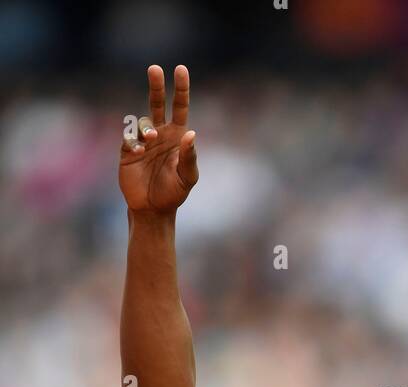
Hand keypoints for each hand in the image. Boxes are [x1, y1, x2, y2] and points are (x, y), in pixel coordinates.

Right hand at [119, 64, 197, 212]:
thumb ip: (190, 156)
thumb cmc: (174, 193)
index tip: (180, 69)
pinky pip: (129, 139)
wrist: (153, 210)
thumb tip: (191, 134)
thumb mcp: (187, 177)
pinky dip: (134, 142)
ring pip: (142, 121)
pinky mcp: (128, 151)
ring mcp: (143, 141)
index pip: (179, 107)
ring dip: (146, 127)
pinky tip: (140, 152)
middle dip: (156, 85)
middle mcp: (160, 134)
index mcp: (177, 136)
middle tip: (155, 68)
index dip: (181, 88)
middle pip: (157, 103)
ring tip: (150, 139)